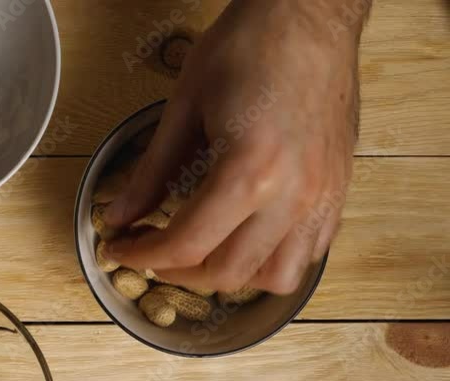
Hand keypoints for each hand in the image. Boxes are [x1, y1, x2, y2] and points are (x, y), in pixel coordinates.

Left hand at [103, 0, 368, 293]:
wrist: (310, 14)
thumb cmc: (250, 45)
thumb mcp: (184, 106)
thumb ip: (151, 171)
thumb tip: (118, 215)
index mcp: (250, 170)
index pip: (186, 244)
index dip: (143, 256)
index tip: (121, 249)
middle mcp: (293, 194)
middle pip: (228, 272)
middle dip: (178, 272)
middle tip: (152, 252)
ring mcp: (323, 196)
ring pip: (276, 277)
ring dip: (229, 276)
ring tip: (199, 253)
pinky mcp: (339, 190)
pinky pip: (309, 253)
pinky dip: (272, 261)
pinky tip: (243, 239)